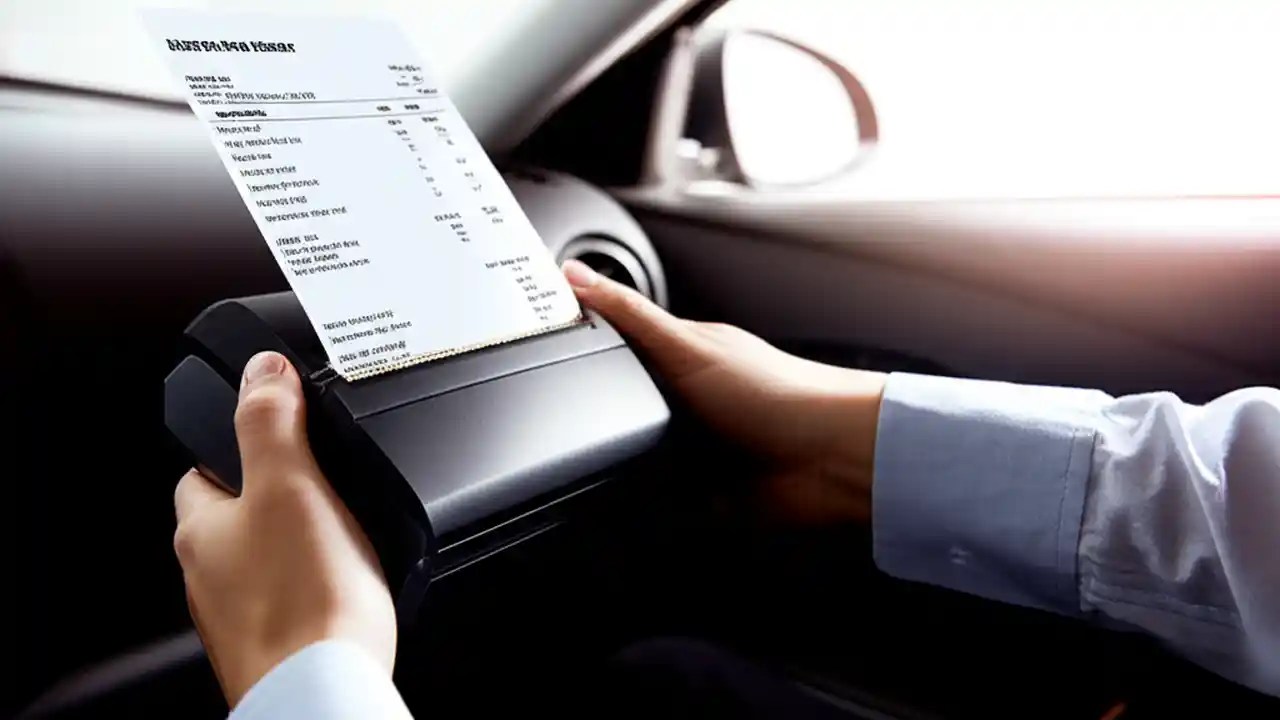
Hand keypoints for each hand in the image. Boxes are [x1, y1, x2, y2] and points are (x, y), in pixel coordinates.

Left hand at [173, 352, 395, 706]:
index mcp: (200, 529)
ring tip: (341, 539)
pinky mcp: (273, 644)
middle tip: (324, 489)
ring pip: (262, 561)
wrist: (322, 690)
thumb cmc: (304, 602)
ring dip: (296, 547)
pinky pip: (289, 599)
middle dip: (276, 499)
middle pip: (235, 516)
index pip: (201, 469)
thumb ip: (272, 421)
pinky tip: (342, 589)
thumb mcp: (290, 485)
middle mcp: (208, 575)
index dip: (239, 444)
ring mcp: (239, 614)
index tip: (277, 433)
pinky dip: (312, 588)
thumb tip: (261, 369)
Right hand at [563, 260, 884, 523]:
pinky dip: (651, 509)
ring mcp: (697, 449)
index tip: (539, 351)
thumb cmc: (776, 392)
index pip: (620, 345)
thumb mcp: (687, 345)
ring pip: (637, 460)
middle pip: (622, 409)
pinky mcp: (706, 496)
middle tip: (567, 426)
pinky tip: (643, 503)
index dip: (583, 348)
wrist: (831, 460)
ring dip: (627, 468)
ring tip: (606, 470)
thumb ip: (628, 314)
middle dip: (600, 422)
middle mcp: (688, 401)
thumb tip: (574, 274)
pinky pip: (660, 507)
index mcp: (682, 355)